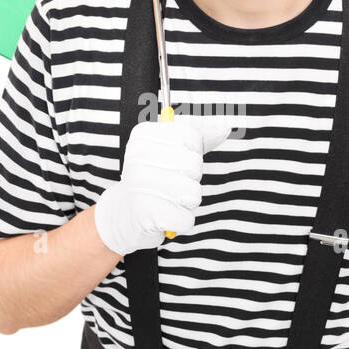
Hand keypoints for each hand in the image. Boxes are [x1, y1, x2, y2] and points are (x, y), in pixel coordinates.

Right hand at [94, 114, 234, 256]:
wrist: (123, 216)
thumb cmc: (154, 181)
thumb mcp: (172, 152)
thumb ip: (198, 137)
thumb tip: (224, 127)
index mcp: (143, 136)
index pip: (191, 137)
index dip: (192, 153)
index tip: (175, 160)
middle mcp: (137, 158)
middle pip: (193, 165)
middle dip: (191, 179)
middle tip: (170, 184)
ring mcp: (140, 186)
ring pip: (193, 193)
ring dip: (187, 202)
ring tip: (167, 201)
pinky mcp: (147, 215)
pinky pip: (187, 218)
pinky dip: (181, 221)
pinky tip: (164, 218)